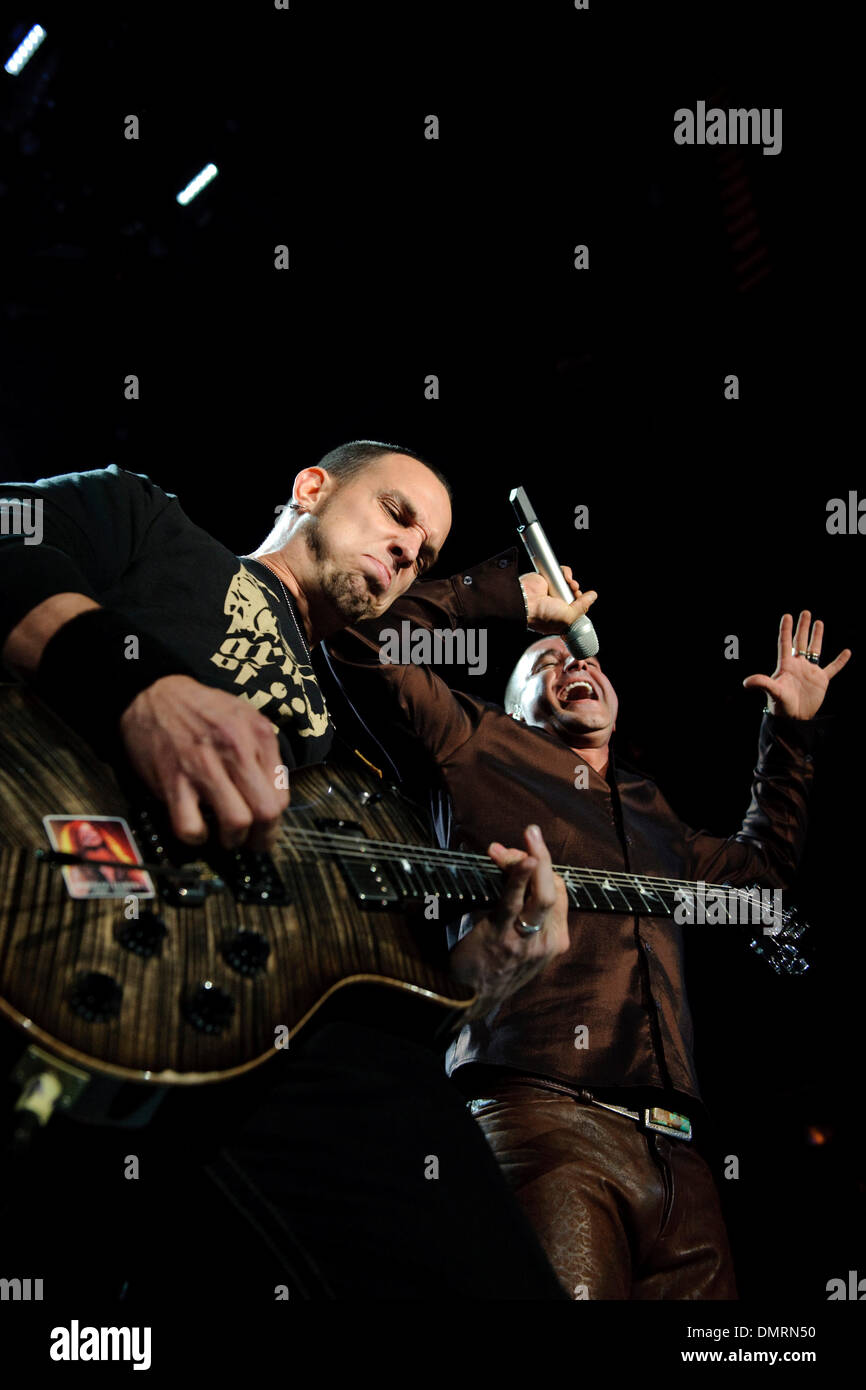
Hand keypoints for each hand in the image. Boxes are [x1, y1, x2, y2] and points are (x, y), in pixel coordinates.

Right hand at [119, 675, 289, 849]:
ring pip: (235, 822)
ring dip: (233, 840)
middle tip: (251, 842)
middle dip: (261, 838)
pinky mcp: (173, 781)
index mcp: (258, 736)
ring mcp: (203, 767)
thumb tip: (273, 796)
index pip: (281, 795)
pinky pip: (190, 826)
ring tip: (225, 837)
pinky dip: (196, 837)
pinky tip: (197, 828)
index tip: (266, 828)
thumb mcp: (246, 716)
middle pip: (266, 812)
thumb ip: (263, 753)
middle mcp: (235, 750)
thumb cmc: (203, 709)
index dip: (275, 821)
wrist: (153, 693)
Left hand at [450, 824, 569, 1007]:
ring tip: (529, 835)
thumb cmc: (491, 967)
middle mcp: (548, 941)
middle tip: (531, 832)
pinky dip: (519, 877)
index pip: (558, 893)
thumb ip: (526, 915)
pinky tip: (520, 859)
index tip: (523, 855)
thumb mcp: (521, 944)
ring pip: (543, 893)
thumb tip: (514, 873)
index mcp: (555, 941)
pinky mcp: (504, 938)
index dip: (543, 870)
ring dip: (534, 859)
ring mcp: (529, 942)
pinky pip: (515, 902)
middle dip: (543, 856)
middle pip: (554, 888)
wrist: (467, 999)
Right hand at [520, 565, 596, 634]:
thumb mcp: (568, 617)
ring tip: (570, 585)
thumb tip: (593, 596)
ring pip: (569, 583)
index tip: (580, 604)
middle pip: (573, 595)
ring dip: (573, 583)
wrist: (526, 601)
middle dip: (577, 593)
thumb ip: (582, 607)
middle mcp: (555, 604)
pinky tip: (565, 577)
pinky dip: (566, 572)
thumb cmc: (543, 615)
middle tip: (575, 593)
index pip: (575, 610)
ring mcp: (551, 591)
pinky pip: (562, 572)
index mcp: (558, 618)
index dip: (580, 605)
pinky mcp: (547, 579)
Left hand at [742, 612, 850, 719]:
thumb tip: (746, 682)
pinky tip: (847, 652)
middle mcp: (798, 665)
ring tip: (819, 622)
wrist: (794, 719)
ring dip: (816, 637)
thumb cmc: (781, 706)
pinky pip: (832, 668)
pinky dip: (840, 661)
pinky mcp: (821, 680)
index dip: (786, 629)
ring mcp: (810, 671)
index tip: (787, 615)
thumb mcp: (773, 692)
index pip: (785, 643)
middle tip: (805, 612)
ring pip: (814, 650)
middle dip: (802, 627)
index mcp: (786, 665)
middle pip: (800, 642)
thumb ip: (762, 684)